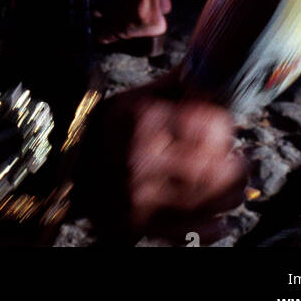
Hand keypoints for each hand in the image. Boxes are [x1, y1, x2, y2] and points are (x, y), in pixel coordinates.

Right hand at [78, 81, 245, 243]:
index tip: (224, 130)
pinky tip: (219, 220)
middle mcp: (143, 159)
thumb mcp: (132, 99)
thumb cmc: (103, 129)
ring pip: (208, 202)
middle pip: (215, 167)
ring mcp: (139, 197)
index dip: (225, 127)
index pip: (211, 126)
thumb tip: (210, 68)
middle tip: (238, 162)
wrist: (62, 171)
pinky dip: (210, 229)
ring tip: (234, 188)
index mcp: (145, 120)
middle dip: (236, 166)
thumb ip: (173, 87)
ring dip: (230, 196)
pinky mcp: (137, 226)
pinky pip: (187, 233)